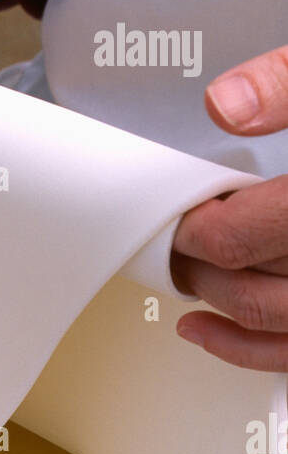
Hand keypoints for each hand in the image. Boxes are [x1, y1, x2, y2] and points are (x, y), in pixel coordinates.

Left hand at [173, 47, 287, 369]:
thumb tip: (229, 103)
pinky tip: (208, 331)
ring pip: (273, 322)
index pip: (249, 230)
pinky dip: (245, 349)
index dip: (202, 224)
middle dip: (203, 263)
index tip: (186, 213)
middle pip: (254, 280)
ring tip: (191, 276)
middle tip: (180, 241)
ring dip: (218, 304)